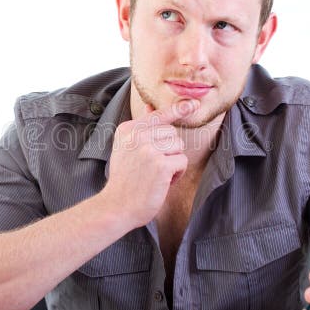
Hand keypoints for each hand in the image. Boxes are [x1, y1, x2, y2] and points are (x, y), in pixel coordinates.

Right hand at [100, 99, 198, 227]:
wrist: (116, 207)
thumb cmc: (124, 180)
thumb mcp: (125, 149)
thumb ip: (139, 128)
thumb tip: (151, 107)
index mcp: (127, 129)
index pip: (158, 115)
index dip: (177, 109)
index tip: (193, 103)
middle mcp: (136, 136)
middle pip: (172, 132)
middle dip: (169, 150)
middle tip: (153, 167)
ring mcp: (148, 149)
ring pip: (179, 146)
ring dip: (173, 162)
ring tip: (157, 174)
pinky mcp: (160, 165)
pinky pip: (182, 161)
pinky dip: (177, 174)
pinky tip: (162, 182)